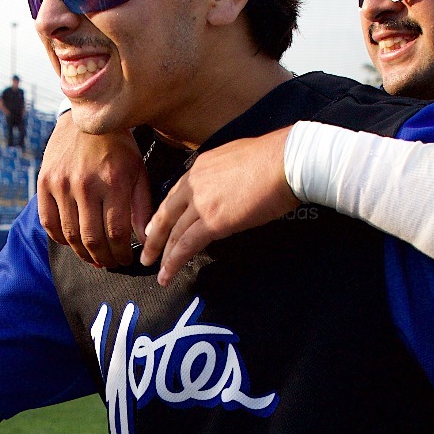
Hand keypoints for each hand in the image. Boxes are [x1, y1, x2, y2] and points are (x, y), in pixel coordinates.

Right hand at [36, 112, 150, 266]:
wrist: (84, 117)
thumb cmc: (117, 147)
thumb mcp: (137, 171)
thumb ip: (143, 207)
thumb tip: (148, 242)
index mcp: (113, 181)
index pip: (117, 232)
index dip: (122, 254)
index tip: (126, 260)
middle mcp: (85, 183)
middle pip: (92, 238)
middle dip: (104, 259)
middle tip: (111, 264)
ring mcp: (61, 183)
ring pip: (70, 235)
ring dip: (83, 254)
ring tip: (94, 258)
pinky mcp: (44, 182)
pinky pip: (49, 222)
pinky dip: (60, 239)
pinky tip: (72, 242)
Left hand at [140, 126, 296, 284]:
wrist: (286, 161)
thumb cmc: (274, 159)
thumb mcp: (237, 159)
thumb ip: (222, 176)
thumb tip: (226, 190)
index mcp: (200, 168)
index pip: (175, 195)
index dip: (165, 214)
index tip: (158, 227)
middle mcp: (194, 184)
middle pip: (166, 215)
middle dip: (153, 237)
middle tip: (147, 254)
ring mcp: (201, 203)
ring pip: (173, 234)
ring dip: (162, 255)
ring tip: (157, 271)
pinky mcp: (213, 221)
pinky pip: (185, 246)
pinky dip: (174, 263)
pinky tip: (167, 275)